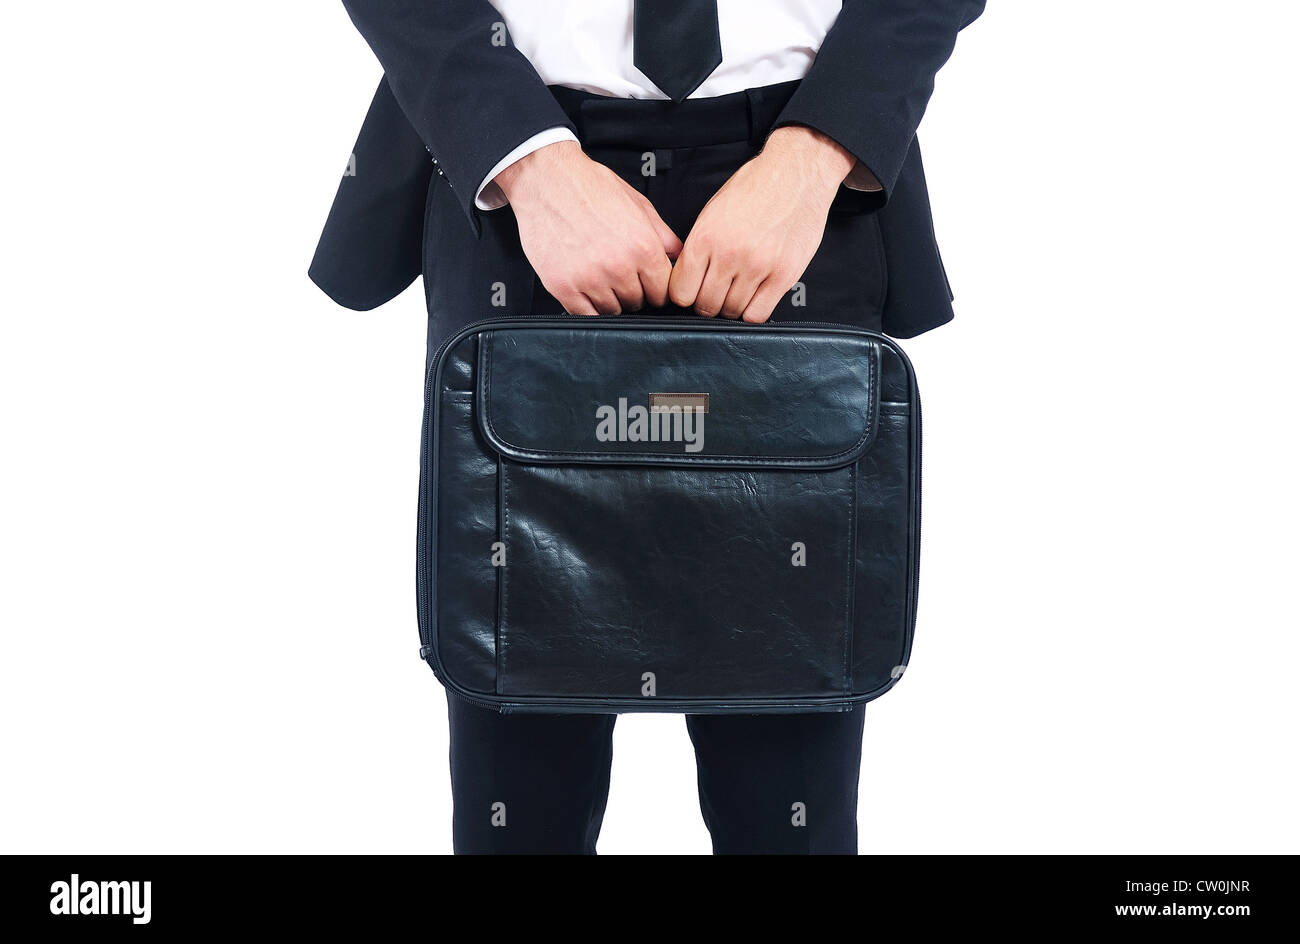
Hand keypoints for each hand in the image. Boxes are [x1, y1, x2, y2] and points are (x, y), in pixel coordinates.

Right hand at [496, 141, 682, 314]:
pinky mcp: (563, 287)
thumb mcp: (636, 203)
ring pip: (612, 311)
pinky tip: (585, 288)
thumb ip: (662, 234)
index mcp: (642, 246)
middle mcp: (618, 266)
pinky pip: (584, 315)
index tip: (648, 284)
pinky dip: (587, 307)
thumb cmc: (588, 186)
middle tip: (620, 275)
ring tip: (600, 276)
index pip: (662, 291)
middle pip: (638, 303)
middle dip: (633, 292)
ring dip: (610, 300)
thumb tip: (677, 255)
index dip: (656, 288)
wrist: (545, 179)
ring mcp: (590, 279)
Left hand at [668, 125, 855, 322]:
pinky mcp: (783, 275)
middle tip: (714, 294)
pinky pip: (759, 314)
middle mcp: (729, 254)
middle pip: (705, 306)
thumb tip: (687, 278)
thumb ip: (698, 247)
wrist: (795, 173)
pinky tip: (753, 297)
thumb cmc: (755, 188)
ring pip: (731, 312)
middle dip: (706, 304)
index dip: (684, 295)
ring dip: (731, 307)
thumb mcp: (713, 211)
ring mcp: (757, 267)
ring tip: (736, 291)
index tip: (691, 293)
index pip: (681, 291)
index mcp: (706, 237)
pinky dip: (752, 312)